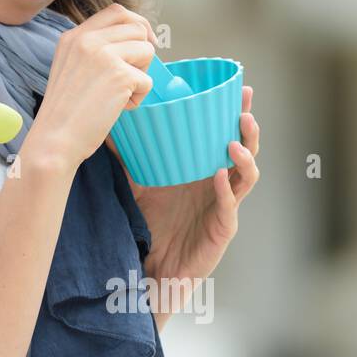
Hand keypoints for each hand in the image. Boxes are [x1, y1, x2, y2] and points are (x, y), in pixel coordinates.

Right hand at [27, 3, 156, 170]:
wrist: (54, 139)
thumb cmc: (65, 112)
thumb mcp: (71, 68)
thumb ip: (94, 50)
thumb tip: (136, 42)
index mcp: (73, 36)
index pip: (116, 12)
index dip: (137, 23)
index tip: (144, 41)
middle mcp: (87, 39)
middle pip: (137, 28)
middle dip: (142, 53)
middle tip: (130, 77)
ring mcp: (103, 55)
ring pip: (147, 50)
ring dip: (141, 75)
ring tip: (119, 95)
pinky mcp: (119, 74)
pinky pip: (147, 80)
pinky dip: (138, 97)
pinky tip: (118, 108)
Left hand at [105, 85, 260, 311]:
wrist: (152, 269)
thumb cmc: (151, 225)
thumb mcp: (138, 185)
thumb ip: (129, 159)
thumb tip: (108, 128)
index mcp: (205, 170)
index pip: (226, 135)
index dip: (235, 113)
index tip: (237, 88)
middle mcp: (219, 185)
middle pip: (245, 151)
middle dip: (248, 128)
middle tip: (243, 107)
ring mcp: (224, 207)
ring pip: (246, 178)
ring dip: (245, 157)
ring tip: (236, 140)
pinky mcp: (221, 231)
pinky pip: (229, 209)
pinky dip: (226, 192)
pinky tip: (220, 177)